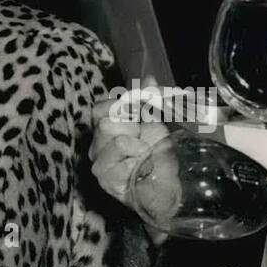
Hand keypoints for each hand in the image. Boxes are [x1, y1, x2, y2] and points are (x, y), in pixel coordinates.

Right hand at [90, 76, 169, 241]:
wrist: (169, 188)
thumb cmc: (160, 155)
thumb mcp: (157, 121)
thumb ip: (150, 100)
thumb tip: (148, 78)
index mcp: (105, 128)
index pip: (99, 108)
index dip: (121, 106)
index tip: (139, 114)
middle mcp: (97, 145)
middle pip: (106, 121)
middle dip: (132, 127)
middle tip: (144, 141)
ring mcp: (99, 163)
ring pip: (115, 138)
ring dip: (137, 145)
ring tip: (144, 155)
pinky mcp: (105, 179)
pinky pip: (120, 158)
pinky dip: (137, 159)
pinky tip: (141, 167)